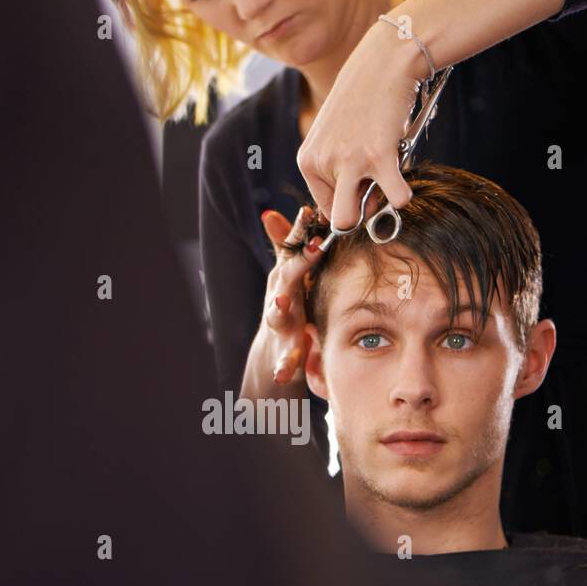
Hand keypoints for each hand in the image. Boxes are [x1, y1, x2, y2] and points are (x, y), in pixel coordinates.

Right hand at [258, 207, 324, 385]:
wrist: (273, 353)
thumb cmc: (288, 305)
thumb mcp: (286, 276)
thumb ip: (284, 245)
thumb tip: (271, 212)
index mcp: (287, 278)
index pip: (294, 250)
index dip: (300, 231)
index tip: (310, 210)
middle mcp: (281, 297)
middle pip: (288, 276)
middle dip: (300, 262)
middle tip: (315, 247)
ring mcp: (281, 325)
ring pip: (277, 315)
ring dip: (278, 307)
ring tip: (281, 303)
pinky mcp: (284, 352)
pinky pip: (282, 361)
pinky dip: (281, 367)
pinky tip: (281, 375)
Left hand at [297, 19, 422, 229]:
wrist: (384, 61)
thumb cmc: (364, 99)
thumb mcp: (336, 135)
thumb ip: (337, 169)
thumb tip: (354, 207)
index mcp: (308, 159)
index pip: (324, 207)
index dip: (348, 201)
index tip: (362, 184)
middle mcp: (324, 162)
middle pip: (339, 218)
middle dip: (360, 213)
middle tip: (375, 188)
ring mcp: (350, 160)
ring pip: (351, 219)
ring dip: (377, 208)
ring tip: (387, 182)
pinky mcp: (379, 156)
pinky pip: (395, 199)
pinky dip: (402, 197)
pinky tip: (403, 183)